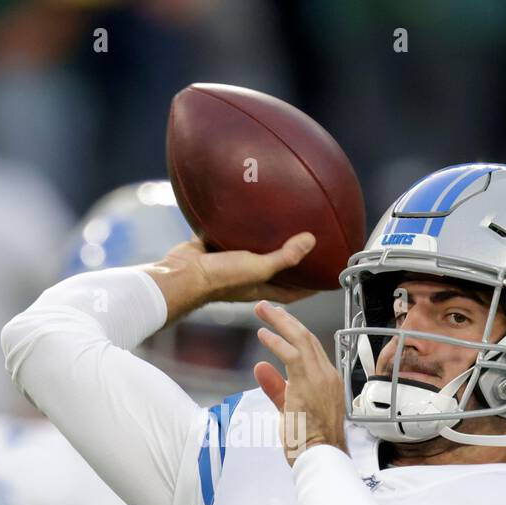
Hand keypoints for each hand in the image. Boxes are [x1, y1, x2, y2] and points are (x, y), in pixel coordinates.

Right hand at [144, 233, 316, 324]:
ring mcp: (231, 263)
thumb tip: (310, 242)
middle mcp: (248, 278)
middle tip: (306, 244)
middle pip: (275, 271)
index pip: (293, 292)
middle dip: (290, 262)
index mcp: (261, 288)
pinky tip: (246, 211)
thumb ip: (283, 257)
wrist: (182, 273)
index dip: (309, 287)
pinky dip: (238, 228)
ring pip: (253, 252)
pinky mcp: (216, 249)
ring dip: (265, 242)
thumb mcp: (258, 268)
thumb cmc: (220, 279)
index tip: (324, 277)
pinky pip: (230, 237)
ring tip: (279, 222)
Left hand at [253, 300, 346, 463]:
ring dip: (280, 322)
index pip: (311, 349)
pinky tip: (263, 333)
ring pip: (301, 339)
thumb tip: (260, 366)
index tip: (279, 323)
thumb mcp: (289, 408)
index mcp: (328, 380)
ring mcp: (321, 377)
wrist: (322, 457)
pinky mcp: (309, 383)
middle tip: (266, 307)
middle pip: (307, 338)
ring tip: (262, 310)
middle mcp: (328, 374)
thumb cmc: (310, 441)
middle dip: (286, 320)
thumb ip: (276, 387)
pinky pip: (292, 354)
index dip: (293, 333)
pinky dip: (276, 341)